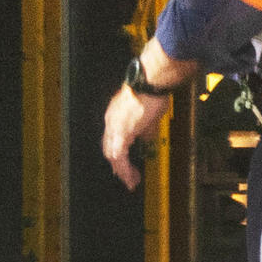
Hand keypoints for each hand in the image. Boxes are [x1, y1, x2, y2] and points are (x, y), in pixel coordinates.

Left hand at [102, 69, 175, 187]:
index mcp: (115, 113)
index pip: (112, 137)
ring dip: (121, 169)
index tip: (124, 160)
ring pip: (111, 154)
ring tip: (130, 180)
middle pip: (108, 147)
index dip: (117, 150)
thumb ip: (145, 128)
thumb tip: (147, 138)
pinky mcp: (122, 132)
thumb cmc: (152, 90)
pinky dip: (124, 168)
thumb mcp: (149, 112)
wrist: (151, 81)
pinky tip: (130, 176)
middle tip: (125, 175)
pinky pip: (119, 156)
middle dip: (117, 164)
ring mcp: (114, 125)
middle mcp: (111, 120)